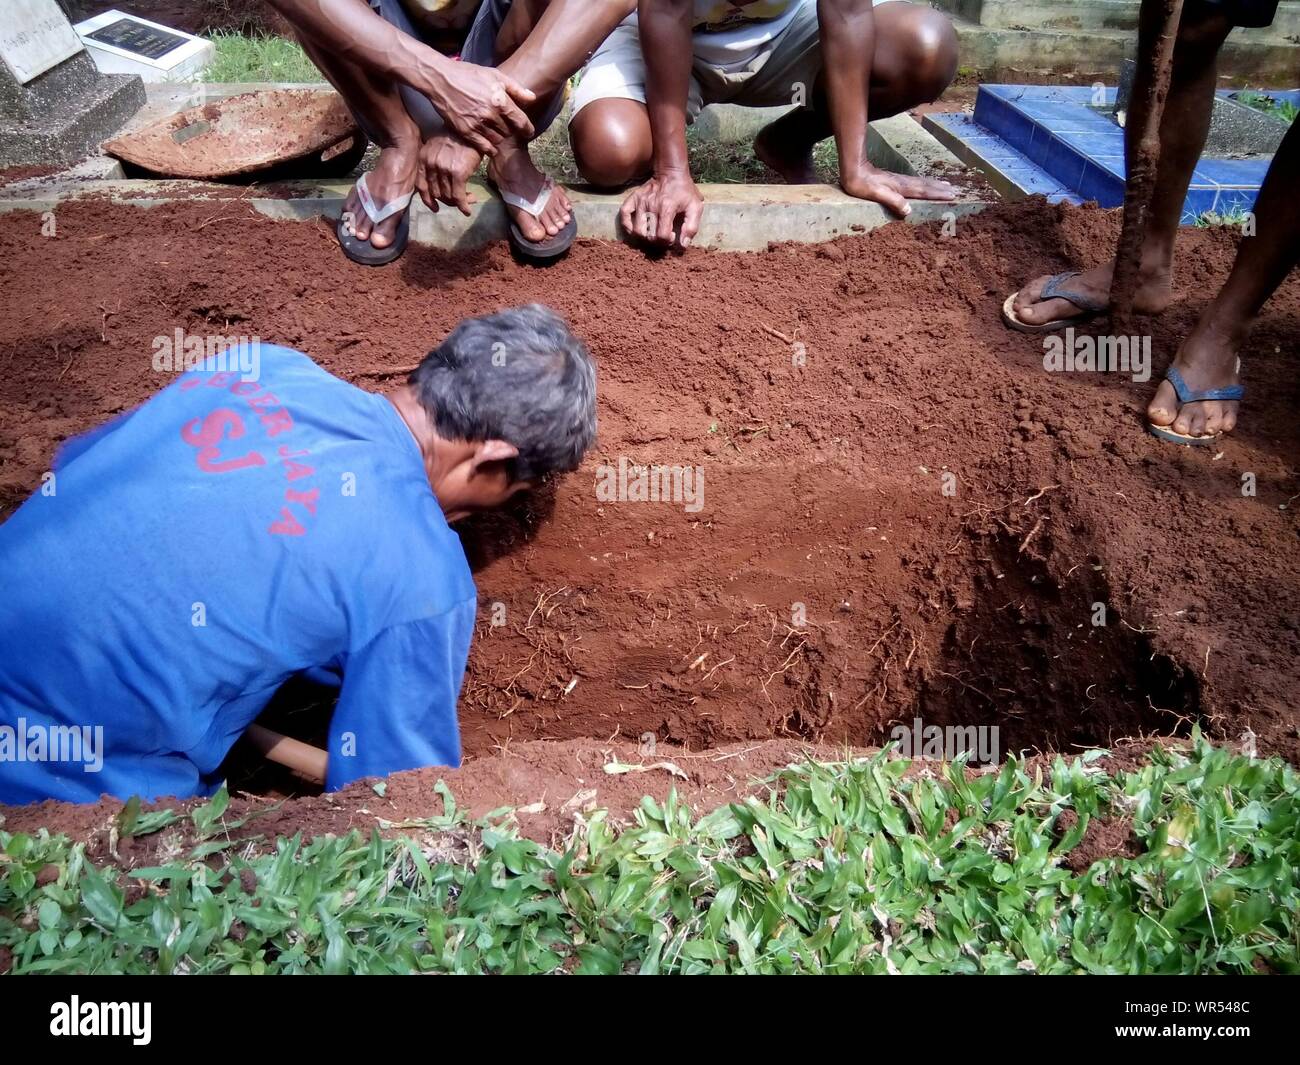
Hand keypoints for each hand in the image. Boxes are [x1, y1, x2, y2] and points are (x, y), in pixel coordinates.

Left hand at [415, 132, 481, 214]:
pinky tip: (468, 210)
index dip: (428, 200)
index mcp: (423, 158)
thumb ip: (433, 164)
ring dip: (459, 202)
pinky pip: (458, 196)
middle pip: (436, 193)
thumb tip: (440, 186)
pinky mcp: (457, 173)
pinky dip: (463, 206)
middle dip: (448, 200)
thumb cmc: (456, 138)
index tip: (436, 207)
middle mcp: (430, 164)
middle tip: (460, 200)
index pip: (421, 186)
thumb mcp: (437, 149)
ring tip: (470, 198)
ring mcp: (443, 169)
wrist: (470, 130)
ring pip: (448, 196)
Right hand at [421, 61, 535, 155]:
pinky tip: (490, 143)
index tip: (528, 131)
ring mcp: (477, 125)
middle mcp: (490, 115)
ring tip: (497, 132)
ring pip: (498, 140)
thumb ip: (516, 89)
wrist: (441, 79)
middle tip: (509, 128)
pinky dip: (490, 147)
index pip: (521, 122)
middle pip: (509, 132)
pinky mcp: (466, 132)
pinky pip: (484, 147)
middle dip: (511, 131)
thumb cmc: (469, 74)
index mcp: (500, 101)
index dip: (527, 129)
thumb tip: (533, 98)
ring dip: (500, 138)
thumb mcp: (495, 75)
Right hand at [619, 171, 703, 248]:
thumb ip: (691, 227)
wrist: (672, 172)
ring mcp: (640, 202)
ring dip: (644, 237)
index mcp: (667, 208)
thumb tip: (683, 244)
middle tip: (662, 235)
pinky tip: (635, 230)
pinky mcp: (633, 198)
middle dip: (657, 241)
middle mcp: (651, 206)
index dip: (667, 241)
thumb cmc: (684, 191)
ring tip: (652, 233)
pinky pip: (624, 215)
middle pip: (648, 236)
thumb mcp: (695, 207)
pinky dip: (627, 225)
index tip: (672, 235)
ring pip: (636, 230)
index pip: (661, 236)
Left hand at [840, 164, 955, 217]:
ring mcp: (899, 180)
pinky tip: (925, 184)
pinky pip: (915, 183)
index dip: (938, 194)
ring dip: (935, 185)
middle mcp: (903, 183)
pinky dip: (924, 183)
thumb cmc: (861, 184)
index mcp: (901, 187)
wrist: (853, 169)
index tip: (952, 196)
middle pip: (926, 185)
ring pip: (922, 183)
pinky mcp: (894, 180)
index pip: (923, 191)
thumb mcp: (876, 194)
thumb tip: (909, 210)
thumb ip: (893, 201)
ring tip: (947, 185)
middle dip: (941, 189)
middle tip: (955, 191)